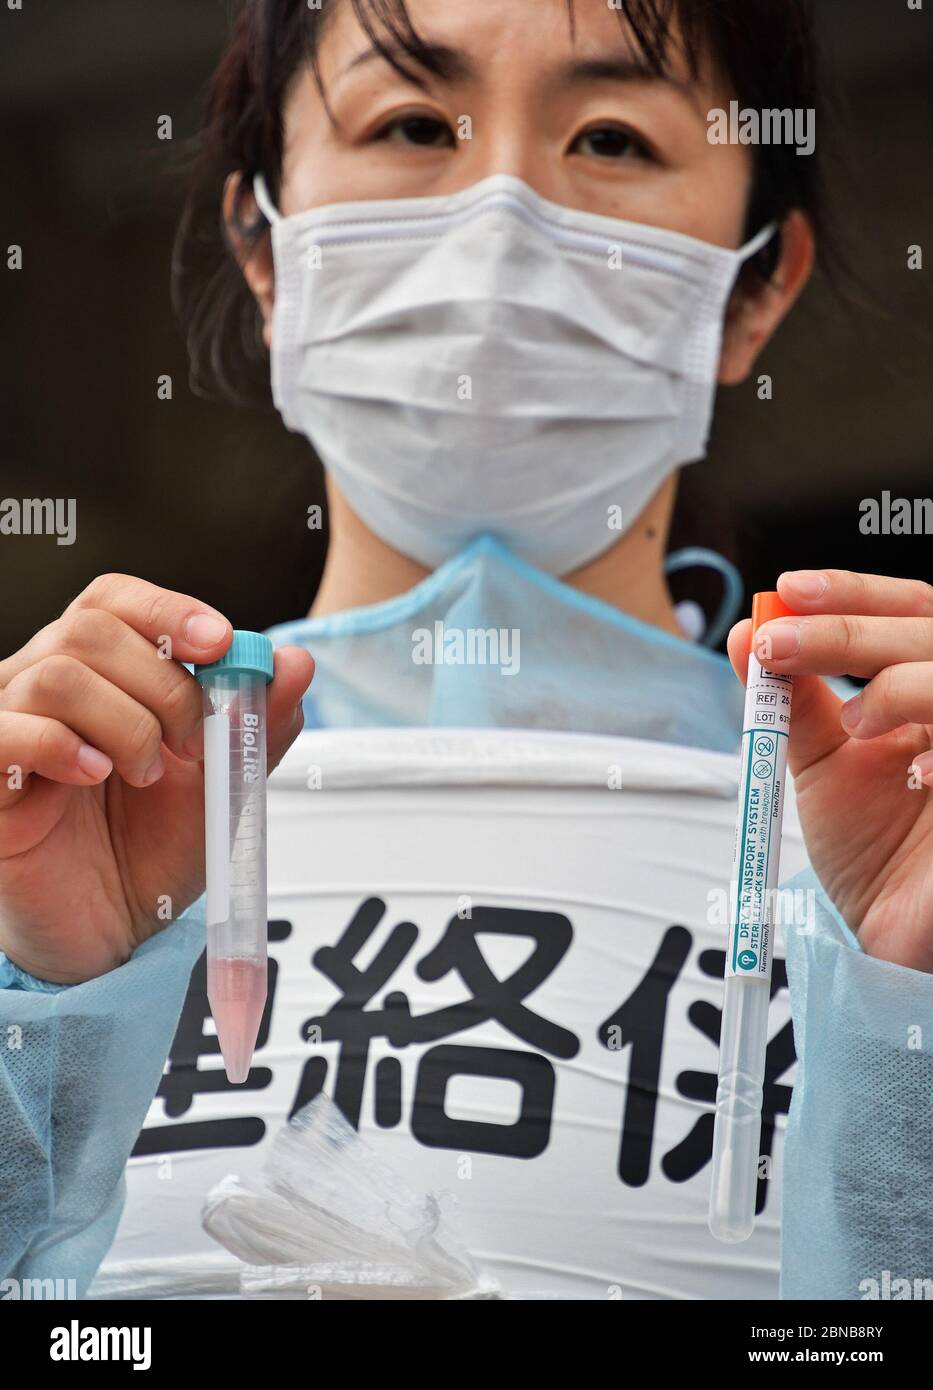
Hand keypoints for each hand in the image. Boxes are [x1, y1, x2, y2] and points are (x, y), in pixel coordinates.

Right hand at [0, 575, 313, 983]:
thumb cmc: (154, 845)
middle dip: (165, 684)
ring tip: (146, 774)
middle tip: (195, 743)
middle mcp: (44, 683)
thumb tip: (295, 662)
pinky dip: (65, 746)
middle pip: (91, 629)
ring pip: (59, 675)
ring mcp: (9, 725)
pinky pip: (9, 729)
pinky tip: (95, 774)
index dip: (169, 610)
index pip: (115, 600)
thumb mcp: (224, 780)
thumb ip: (257, 723)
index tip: (221, 644)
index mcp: (99, 670)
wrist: (114, 926)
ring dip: (126, 724)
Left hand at [728, 568, 932, 972]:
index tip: (789, 590)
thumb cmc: (870, 850)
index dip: (857, 593)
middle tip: (779, 644)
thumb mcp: (820, 762)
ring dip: (901, 685)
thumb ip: (790, 699)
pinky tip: (917, 774)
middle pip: (932, 633)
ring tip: (854, 724)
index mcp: (930, 689)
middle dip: (850, 629)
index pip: (911, 612)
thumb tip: (747, 631)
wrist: (892, 938)